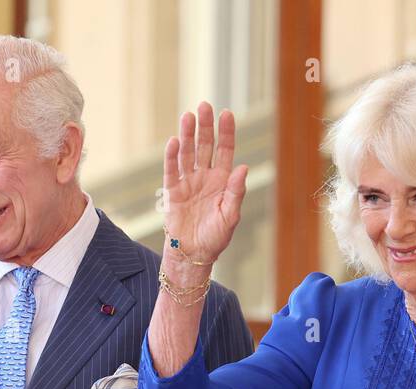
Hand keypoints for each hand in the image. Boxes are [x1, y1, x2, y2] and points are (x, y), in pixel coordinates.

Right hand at [161, 102, 246, 267]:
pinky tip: (174, 141)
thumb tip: (243, 167)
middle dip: (205, 126)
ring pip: (187, 153)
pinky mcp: (172, 191)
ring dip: (187, 135)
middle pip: (205, 146)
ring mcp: (188, 182)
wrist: (193, 254)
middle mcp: (205, 177)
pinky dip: (172, 156)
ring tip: (188, 116)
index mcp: (222, 181)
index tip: (226, 113)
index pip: (224, 150)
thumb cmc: (215, 238)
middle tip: (205, 106)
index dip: (225, 132)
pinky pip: (172, 170)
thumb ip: (236, 192)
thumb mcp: (230, 216)